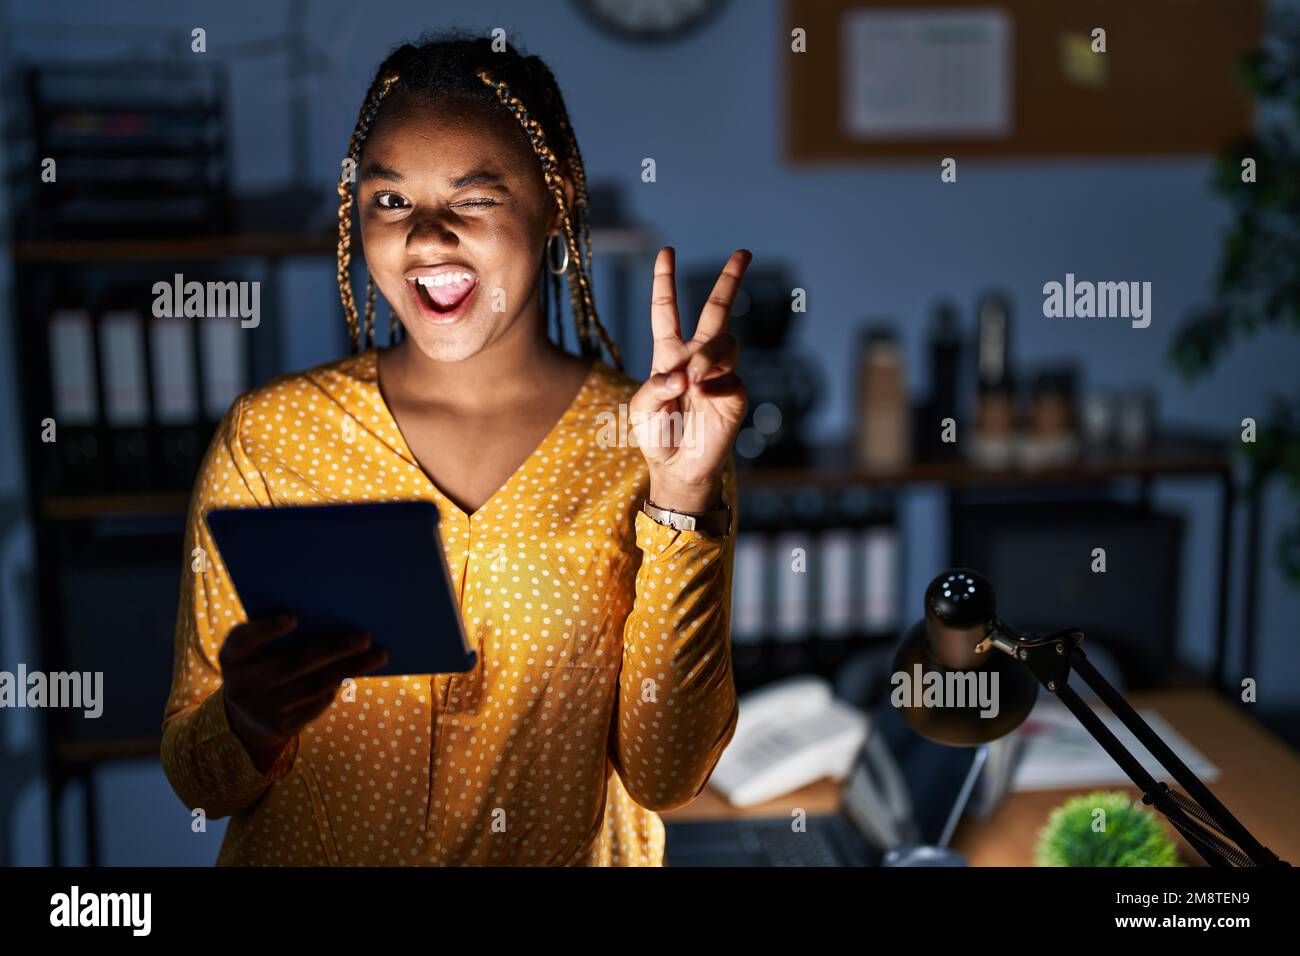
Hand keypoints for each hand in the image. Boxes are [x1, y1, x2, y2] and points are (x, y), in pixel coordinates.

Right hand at [218, 614, 387, 773]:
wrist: (247, 714)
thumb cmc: (262, 662)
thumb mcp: (257, 648)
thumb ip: (278, 631)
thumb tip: (332, 613)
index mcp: (231, 655)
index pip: (244, 639)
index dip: (267, 628)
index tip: (295, 617)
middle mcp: (241, 684)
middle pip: (291, 664)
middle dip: (332, 649)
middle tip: (365, 636)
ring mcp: (259, 710)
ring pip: (311, 687)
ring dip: (348, 669)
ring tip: (378, 655)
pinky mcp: (280, 727)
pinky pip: (315, 705)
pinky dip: (338, 687)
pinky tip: (358, 672)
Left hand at [628, 247, 750, 511]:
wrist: (678, 469)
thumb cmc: (657, 435)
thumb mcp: (641, 410)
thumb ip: (654, 387)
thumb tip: (685, 376)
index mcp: (669, 354)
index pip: (668, 310)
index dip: (666, 281)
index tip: (667, 252)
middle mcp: (697, 358)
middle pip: (716, 310)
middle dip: (729, 280)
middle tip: (743, 252)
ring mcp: (720, 374)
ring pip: (724, 342)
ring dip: (707, 356)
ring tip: (693, 380)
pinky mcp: (735, 394)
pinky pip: (731, 377)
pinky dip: (716, 384)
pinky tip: (704, 397)